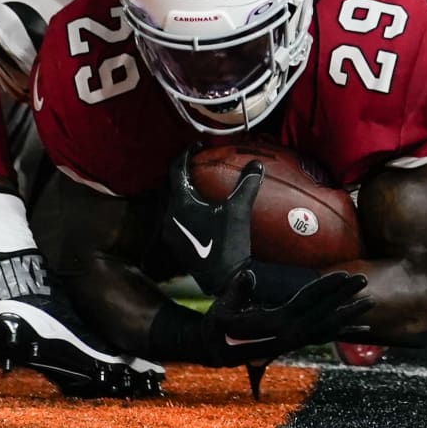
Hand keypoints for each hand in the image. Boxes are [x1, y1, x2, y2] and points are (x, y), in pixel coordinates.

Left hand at [163, 145, 262, 294]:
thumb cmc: (228, 245)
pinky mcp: (177, 243)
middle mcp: (169, 216)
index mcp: (180, 204)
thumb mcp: (238, 211)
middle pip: (171, 186)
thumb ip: (246, 185)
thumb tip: (256, 164)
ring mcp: (171, 232)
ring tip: (200, 183)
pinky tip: (201, 208)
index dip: (186, 155)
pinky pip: (177, 216)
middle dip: (184, 173)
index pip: (176, 171)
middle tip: (198, 162)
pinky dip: (186, 207)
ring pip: (173, 202)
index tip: (197, 146)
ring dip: (184, 191)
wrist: (224, 281)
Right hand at [199, 269, 372, 366]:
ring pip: (329, 326)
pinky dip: (345, 332)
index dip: (326, 286)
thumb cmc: (220, 325)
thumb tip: (248, 275)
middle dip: (344, 295)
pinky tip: (363, 329)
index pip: (307, 300)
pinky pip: (325, 336)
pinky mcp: (297, 341)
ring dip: (350, 313)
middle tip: (364, 279)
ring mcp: (296, 340)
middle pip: (324, 311)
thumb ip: (237, 290)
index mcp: (278, 322)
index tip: (344, 275)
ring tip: (372, 302)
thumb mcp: (224, 307)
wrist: (219, 351)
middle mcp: (292, 333)